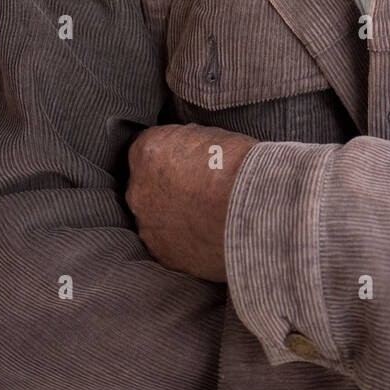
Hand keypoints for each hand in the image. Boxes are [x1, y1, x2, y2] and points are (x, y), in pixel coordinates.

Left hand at [125, 123, 258, 282]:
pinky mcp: (162, 254)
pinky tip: (204, 234)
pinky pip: (167, 243)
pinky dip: (181, 238)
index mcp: (147, 152)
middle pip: (145, 183)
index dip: (170, 152)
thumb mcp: (211, 134)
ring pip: (154, 216)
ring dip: (171, 213)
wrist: (252, 211)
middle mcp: (137, 189)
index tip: (188, 159)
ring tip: (203, 214)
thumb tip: (189, 149)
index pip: (148, 146)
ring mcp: (147, 225)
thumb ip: (188, 142)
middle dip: (166, 184)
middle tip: (196, 187)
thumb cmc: (237, 167)